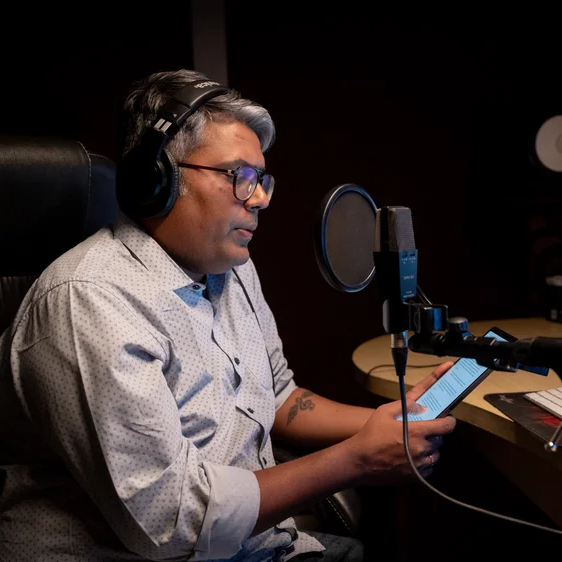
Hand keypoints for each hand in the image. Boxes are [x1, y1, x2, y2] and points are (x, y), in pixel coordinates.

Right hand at [349, 361, 456, 484]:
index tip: (447, 419)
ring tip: (416, 444)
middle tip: (423, 430)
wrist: (360, 461)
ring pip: (435, 455)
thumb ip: (405, 405)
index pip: (446, 426)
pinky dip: (425, 462)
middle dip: (435, 434)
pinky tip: (412, 457)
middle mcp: (423, 449)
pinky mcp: (416, 477)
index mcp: (418, 432)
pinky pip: (429, 468)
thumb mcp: (384, 412)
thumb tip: (422, 406)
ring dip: (430, 449)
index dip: (449, 421)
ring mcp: (420, 465)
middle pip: (440, 440)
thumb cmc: (371, 434)